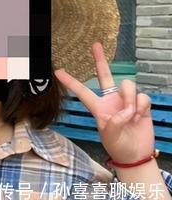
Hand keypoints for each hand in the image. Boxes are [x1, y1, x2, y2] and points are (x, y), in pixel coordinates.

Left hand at [54, 42, 153, 163]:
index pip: (82, 91)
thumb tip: (123, 110)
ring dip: (130, 100)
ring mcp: (126, 100)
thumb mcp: (109, 136)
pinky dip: (141, 106)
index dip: (70, 81)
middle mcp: (111, 100)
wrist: (136, 154)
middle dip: (99, 59)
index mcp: (98, 107)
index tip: (57, 71)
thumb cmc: (118, 146)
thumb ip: (113, 122)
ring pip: (127, 85)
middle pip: (104, 75)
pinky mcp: (141, 104)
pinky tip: (139, 116)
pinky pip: (142, 96)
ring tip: (131, 116)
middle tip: (95, 45)